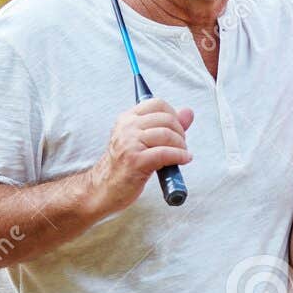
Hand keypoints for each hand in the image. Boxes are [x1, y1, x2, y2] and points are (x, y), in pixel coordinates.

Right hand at [89, 98, 193, 214]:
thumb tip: (188, 112)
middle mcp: (127, 127)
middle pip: (166, 119)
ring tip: (182, 154)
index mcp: (127, 118)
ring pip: (167, 135)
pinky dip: (180, 157)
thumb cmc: (125, 165)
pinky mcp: (135, 161)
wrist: (104, 188)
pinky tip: (183, 160)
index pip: (158, 104)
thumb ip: (166, 125)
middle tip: (181, 145)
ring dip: (181, 146)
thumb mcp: (142, 140)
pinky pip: (166, 153)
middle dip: (180, 132)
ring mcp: (130, 143)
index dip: (173, 115)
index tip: (177, 129)